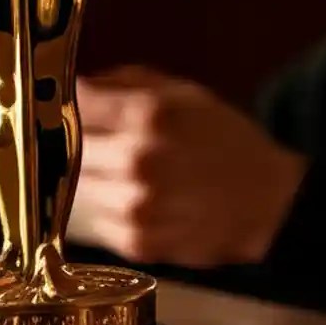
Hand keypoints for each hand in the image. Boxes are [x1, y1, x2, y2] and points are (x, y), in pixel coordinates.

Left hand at [76, 66, 306, 268]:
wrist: (267, 200)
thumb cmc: (224, 140)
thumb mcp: (182, 93)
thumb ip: (125, 83)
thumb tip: (75, 84)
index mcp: (148, 115)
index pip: (75, 102)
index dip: (61, 101)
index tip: (57, 101)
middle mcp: (137, 160)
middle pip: (66, 148)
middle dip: (71, 141)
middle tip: (82, 137)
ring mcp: (134, 205)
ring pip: (73, 186)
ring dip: (87, 176)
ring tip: (116, 170)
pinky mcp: (136, 240)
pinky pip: (95, 218)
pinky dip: (106, 206)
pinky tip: (132, 197)